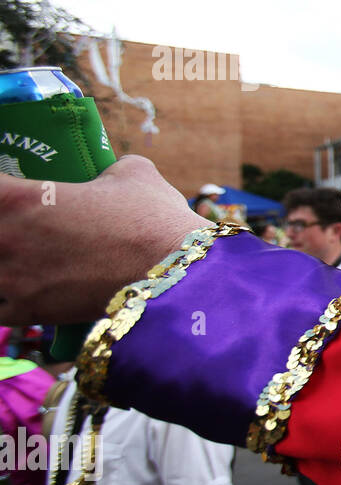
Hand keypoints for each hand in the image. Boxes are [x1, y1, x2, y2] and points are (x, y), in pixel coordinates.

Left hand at [0, 156, 208, 325]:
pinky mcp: (28, 312)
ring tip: (18, 262)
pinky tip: (20, 291)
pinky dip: (4, 299)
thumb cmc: (155, 220)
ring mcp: (11, 279)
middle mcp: (5, 238)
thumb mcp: (134, 175)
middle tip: (19, 230)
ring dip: (1, 264)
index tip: (9, 194)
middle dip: (3, 230)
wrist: (178, 276)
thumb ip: (106, 171)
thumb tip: (107, 175)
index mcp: (18, 197)